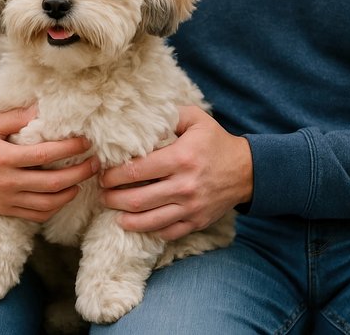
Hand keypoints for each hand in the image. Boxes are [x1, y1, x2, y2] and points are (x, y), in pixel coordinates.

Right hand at [0, 106, 96, 221]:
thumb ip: (15, 117)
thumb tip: (42, 109)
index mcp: (4, 158)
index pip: (45, 155)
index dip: (69, 149)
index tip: (85, 142)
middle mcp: (7, 182)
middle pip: (53, 183)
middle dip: (79, 173)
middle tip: (95, 164)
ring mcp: (7, 200)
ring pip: (48, 204)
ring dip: (70, 193)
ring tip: (83, 180)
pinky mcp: (6, 211)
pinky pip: (37, 215)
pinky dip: (54, 207)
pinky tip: (63, 195)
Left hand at [100, 105, 251, 239]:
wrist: (247, 171)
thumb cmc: (216, 142)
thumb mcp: (195, 119)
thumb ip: (168, 115)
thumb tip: (140, 118)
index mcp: (180, 158)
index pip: (136, 170)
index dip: (113, 175)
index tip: (103, 174)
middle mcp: (184, 185)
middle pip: (136, 199)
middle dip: (112, 198)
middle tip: (102, 193)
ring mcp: (191, 207)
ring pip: (148, 220)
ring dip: (125, 218)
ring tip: (113, 210)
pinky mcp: (196, 222)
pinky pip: (166, 232)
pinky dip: (148, 229)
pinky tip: (136, 222)